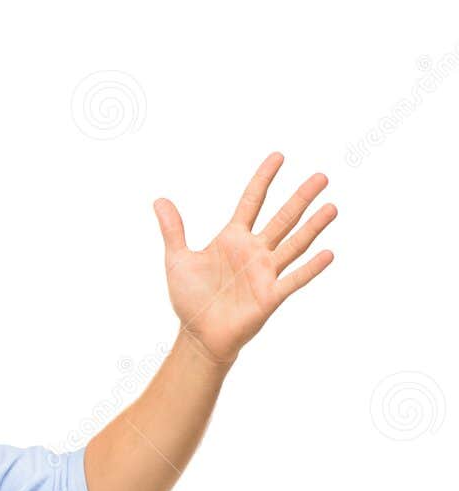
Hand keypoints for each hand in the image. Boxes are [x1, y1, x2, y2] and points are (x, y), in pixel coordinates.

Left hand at [153, 152, 336, 369]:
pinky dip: (310, 268)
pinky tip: (328, 253)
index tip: (278, 156)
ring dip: (313, 227)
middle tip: (322, 176)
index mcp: (233, 239)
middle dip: (301, 198)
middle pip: (282, 218)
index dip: (263, 179)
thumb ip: (173, 230)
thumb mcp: (177, 260)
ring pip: (294, 244)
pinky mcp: (270, 296)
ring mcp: (265, 272)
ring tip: (332, 207)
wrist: (198, 334)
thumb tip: (159, 200)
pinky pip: (294, 279)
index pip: (252, 201)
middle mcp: (254, 251)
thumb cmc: (191, 298)